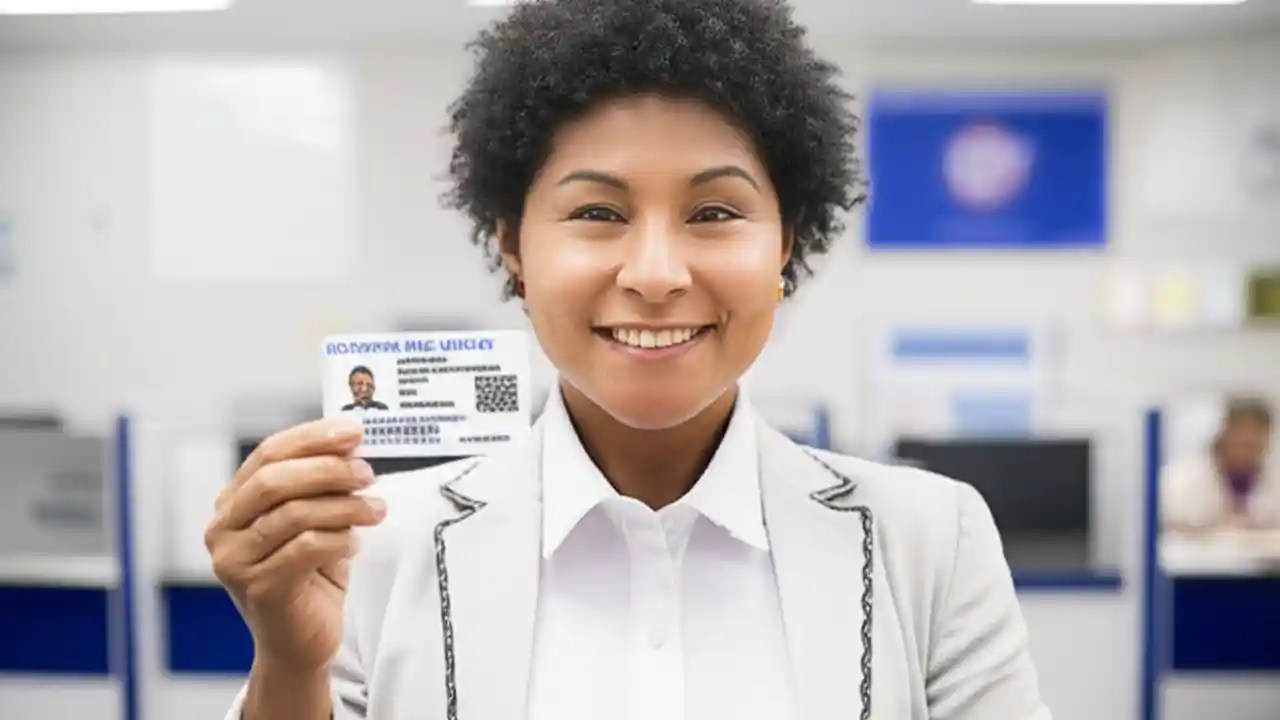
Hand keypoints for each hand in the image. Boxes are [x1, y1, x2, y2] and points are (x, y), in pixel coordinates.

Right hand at [204, 418, 385, 673]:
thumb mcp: (315, 519)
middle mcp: (223, 528)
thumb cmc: (309, 575)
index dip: (312, 437)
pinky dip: (338, 538)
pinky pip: (305, 547)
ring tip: (375, 509)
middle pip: (275, 480)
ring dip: (343, 505)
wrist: (301, 641)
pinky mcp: (259, 587)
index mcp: (233, 502)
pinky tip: (354, 541)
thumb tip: (351, 443)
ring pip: (293, 513)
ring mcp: (235, 560)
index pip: (268, 453)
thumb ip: (322, 484)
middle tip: (368, 473)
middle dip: (328, 470)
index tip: (353, 431)